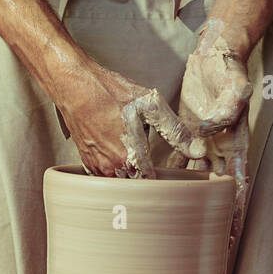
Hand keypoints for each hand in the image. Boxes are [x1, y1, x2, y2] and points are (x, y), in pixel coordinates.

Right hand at [57, 64, 206, 177]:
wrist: (73, 85)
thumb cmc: (109, 92)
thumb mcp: (149, 105)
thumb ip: (175, 132)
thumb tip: (199, 152)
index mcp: (128, 158)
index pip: (153, 186)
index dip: (167, 183)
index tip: (176, 180)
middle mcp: (110, 168)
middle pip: (136, 189)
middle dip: (149, 184)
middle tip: (162, 171)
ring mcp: (96, 167)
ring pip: (120, 184)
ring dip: (132, 178)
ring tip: (142, 161)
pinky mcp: (87, 162)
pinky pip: (106, 177)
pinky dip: (117, 171)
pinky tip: (123, 155)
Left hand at [169, 19, 252, 243]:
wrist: (217, 53)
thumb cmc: (231, 70)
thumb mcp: (235, 88)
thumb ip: (226, 110)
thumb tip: (209, 129)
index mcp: (236, 141)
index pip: (238, 183)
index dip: (236, 210)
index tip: (232, 235)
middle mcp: (221, 146)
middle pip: (217, 190)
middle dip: (214, 217)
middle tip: (207, 244)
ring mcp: (204, 141)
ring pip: (195, 178)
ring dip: (189, 200)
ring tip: (177, 225)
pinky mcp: (189, 131)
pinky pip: (177, 157)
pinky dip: (169, 174)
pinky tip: (155, 190)